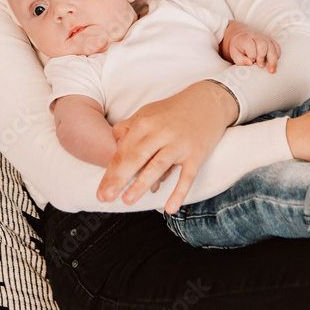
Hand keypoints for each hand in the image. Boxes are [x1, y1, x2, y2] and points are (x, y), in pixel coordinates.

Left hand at [98, 80, 237, 213]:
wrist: (208, 101)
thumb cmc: (173, 110)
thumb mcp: (147, 112)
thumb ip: (128, 128)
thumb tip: (113, 144)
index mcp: (145, 123)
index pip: (124, 151)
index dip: (111, 171)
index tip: (101, 191)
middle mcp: (161, 132)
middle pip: (136, 157)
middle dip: (119, 178)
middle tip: (106, 196)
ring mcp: (179, 143)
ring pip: (158, 166)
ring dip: (142, 184)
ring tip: (127, 200)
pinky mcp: (197, 154)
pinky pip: (187, 176)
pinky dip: (179, 192)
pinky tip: (170, 208)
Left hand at [228, 27, 280, 73]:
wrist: (243, 38)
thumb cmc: (239, 48)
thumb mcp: (234, 54)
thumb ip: (240, 59)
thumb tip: (250, 63)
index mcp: (245, 38)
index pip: (250, 45)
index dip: (251, 55)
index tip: (251, 61)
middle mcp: (256, 37)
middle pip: (263, 45)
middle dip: (262, 57)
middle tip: (260, 66)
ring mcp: (265, 38)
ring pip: (272, 47)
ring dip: (272, 60)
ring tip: (271, 70)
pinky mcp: (271, 41)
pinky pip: (277, 48)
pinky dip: (277, 56)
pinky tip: (274, 63)